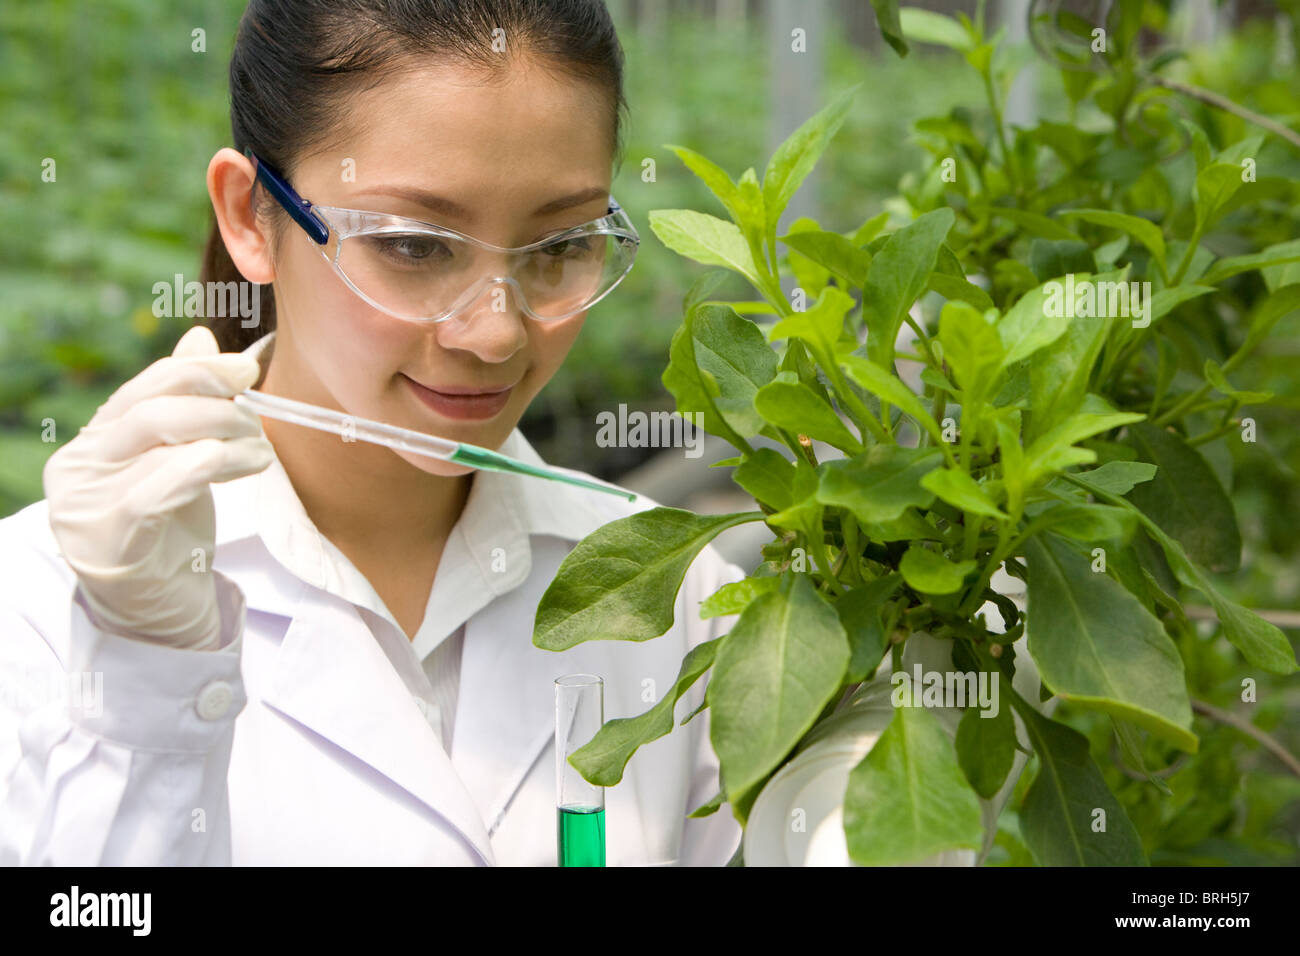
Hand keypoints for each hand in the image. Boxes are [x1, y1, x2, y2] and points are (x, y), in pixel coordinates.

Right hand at [44, 325, 273, 648]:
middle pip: (152, 407)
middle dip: (217, 403)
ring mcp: (85, 504)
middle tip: (257, 417)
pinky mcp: (109, 539)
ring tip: (259, 452)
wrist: (158, 615)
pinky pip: (158, 488)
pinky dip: (209, 466)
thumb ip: (184, 405)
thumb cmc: (169, 536)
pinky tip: (243, 466)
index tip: (248, 369)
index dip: (199, 370)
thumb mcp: (178, 461)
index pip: (144, 387)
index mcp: (92, 442)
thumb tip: (200, 337)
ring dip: (225, 435)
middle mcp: (77, 467)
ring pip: (160, 439)